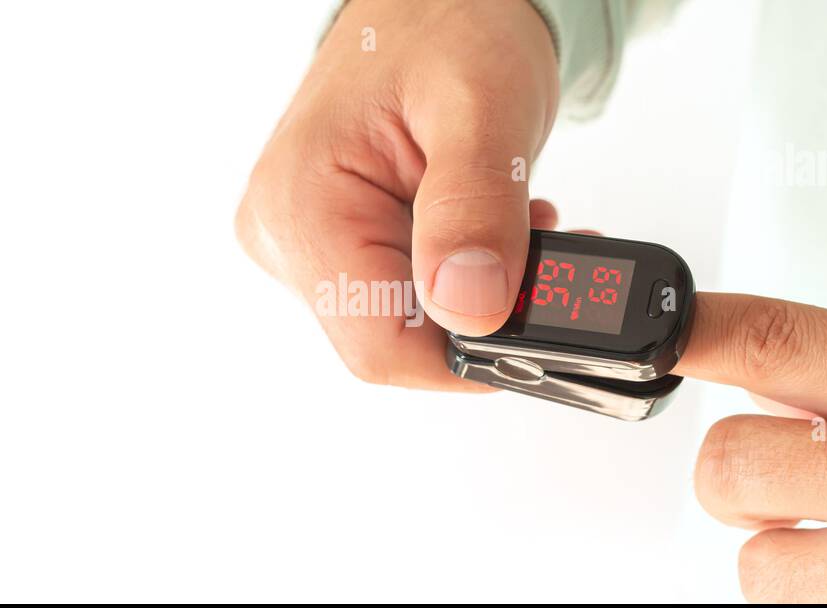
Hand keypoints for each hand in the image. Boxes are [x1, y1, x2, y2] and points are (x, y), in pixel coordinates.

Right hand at [235, 0, 558, 388]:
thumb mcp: (482, 108)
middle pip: (394, 338)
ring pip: (404, 320)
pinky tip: (486, 227)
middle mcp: (286, 235)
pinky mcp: (329, 240)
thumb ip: (474, 210)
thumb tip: (472, 309)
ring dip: (475, 289)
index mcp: (302, 208)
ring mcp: (303, 240)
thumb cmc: (448, 23)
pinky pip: (400, 292)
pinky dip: (458, 274)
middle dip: (480, 310)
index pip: (380, 347)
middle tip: (540, 248)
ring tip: (515, 219)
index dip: (469, 355)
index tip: (539, 324)